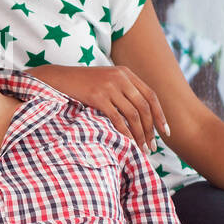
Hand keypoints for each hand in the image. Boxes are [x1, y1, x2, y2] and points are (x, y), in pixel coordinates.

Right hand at [25, 64, 168, 152]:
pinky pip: (117, 119)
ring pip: (133, 115)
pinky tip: (127, 143)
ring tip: (142, 149)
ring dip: (140, 135)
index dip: (160, 115)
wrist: (59, 79)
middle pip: (145, 107)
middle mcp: (121, 77)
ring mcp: (109, 86)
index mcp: (126, 73)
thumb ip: (124, 90)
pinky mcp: (98, 96)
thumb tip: (141, 114)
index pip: (151, 96)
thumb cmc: (83, 84)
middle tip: (152, 147)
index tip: (165, 132)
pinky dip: (125, 133)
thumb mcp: (107, 81)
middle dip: (151, 130)